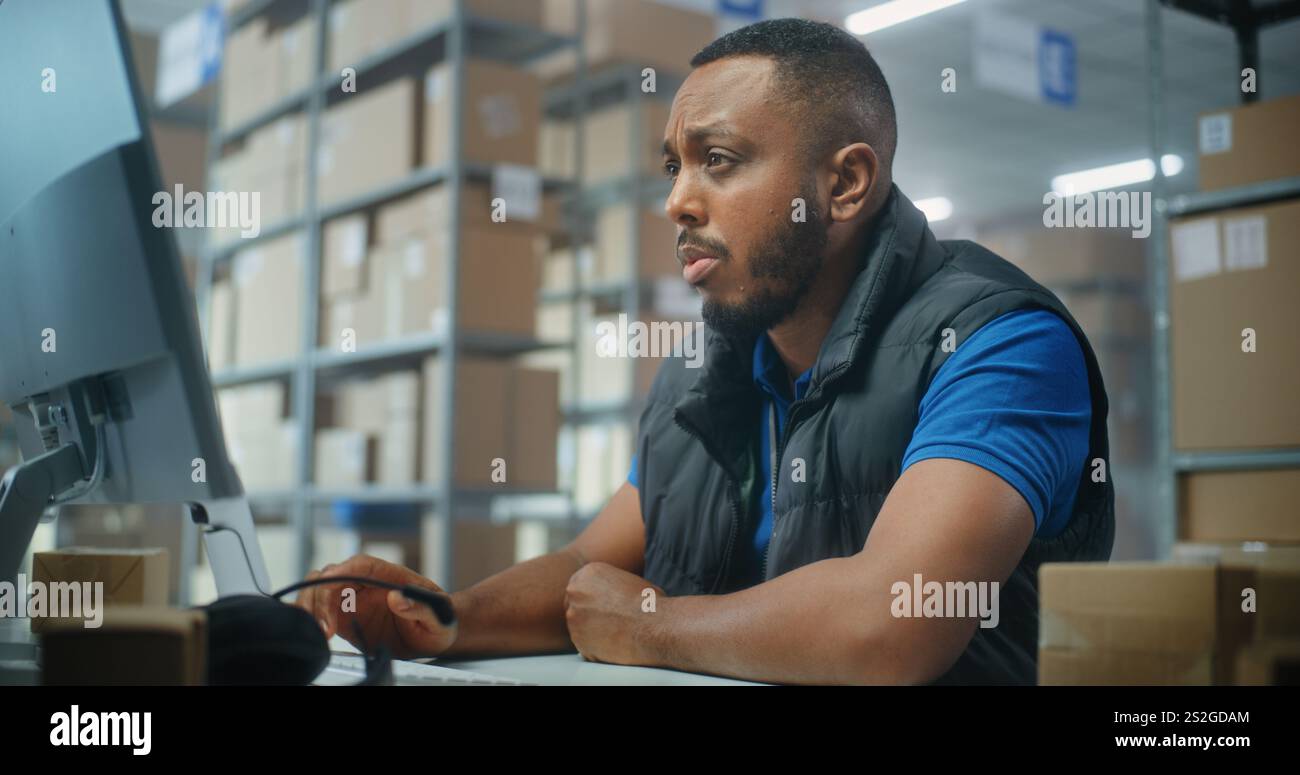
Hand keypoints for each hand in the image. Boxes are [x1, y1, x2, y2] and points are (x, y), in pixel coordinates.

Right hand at [292, 554, 456, 659]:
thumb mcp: (439, 616)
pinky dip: (310, 618)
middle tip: (327, 626)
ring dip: (311, 606)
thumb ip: (421, 606)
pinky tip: (316, 635)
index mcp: (390, 575)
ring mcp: (353, 598)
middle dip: (322, 596)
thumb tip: (398, 598)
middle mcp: (367, 583)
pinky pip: (318, 610)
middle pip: (332, 575)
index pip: (362, 564)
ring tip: (320, 633)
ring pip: (319, 589)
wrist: (433, 634)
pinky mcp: (344, 617)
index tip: (331, 582)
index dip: (344, 571)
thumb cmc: (439, 619)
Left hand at [563, 562, 664, 665]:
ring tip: (616, 633)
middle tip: (607, 622)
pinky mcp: (578, 641)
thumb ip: (608, 587)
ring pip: (577, 627)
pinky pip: (583, 645)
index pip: (579, 587)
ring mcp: (573, 618)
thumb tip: (607, 595)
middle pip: (574, 606)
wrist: (654, 625)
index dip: (590, 600)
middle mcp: (575, 592)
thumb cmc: (649, 603)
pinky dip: (596, 648)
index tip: (602, 607)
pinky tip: (615, 644)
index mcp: (587, 573)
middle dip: (586, 615)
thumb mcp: (627, 581)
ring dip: (591, 632)